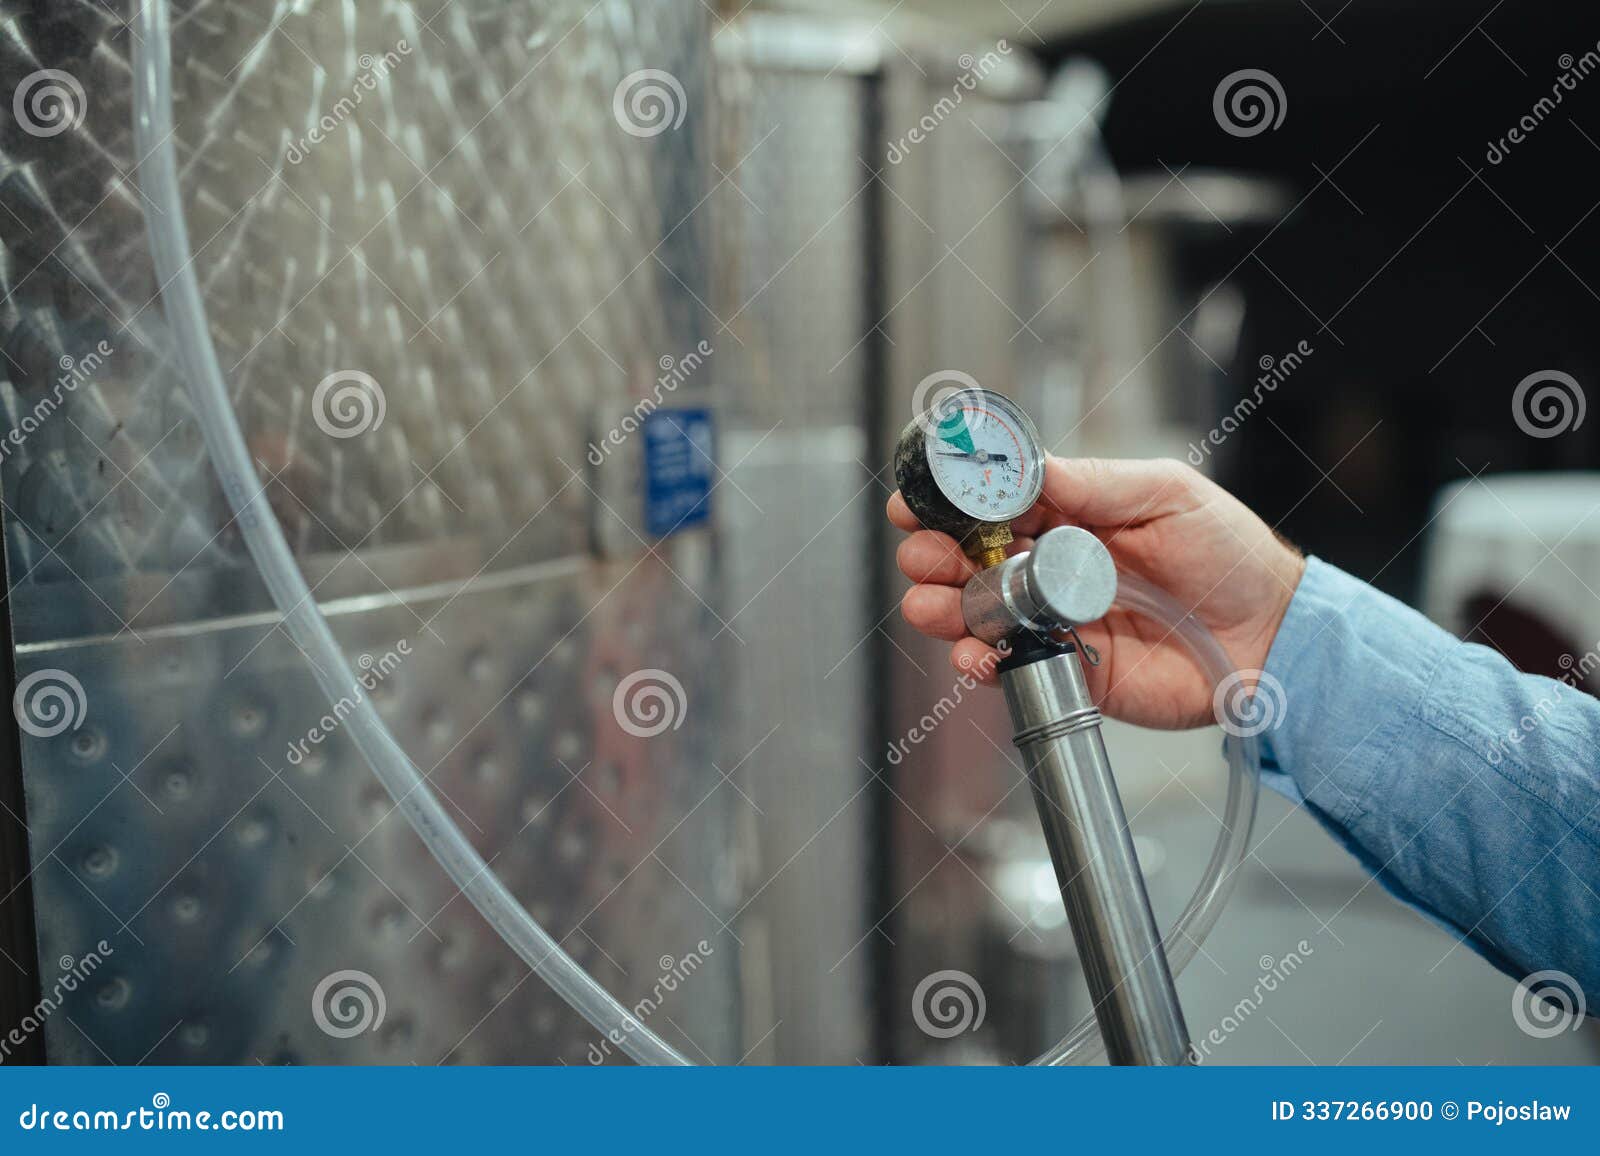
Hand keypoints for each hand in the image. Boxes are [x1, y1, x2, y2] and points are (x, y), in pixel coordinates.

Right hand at [889, 457, 1306, 729]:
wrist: (1271, 638)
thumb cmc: (1231, 556)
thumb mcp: (1169, 495)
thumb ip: (1097, 485)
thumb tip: (1030, 470)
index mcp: (1069, 518)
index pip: (993, 505)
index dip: (951, 501)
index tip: (918, 498)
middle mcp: (1050, 569)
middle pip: (967, 560)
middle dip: (932, 555)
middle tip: (922, 553)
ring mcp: (1051, 621)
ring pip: (974, 614)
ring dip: (941, 608)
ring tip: (932, 605)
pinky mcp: (1063, 670)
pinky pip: (1006, 668)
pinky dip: (978, 663)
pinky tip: (975, 654)